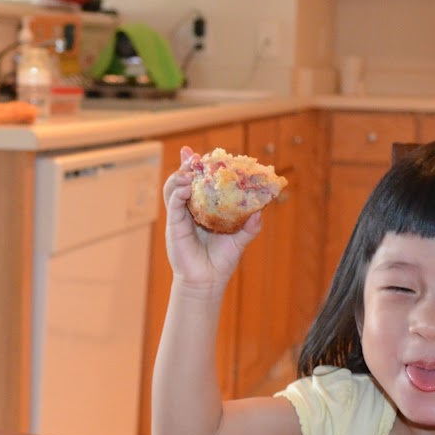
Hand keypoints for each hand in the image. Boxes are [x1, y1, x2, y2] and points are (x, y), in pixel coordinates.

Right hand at [163, 146, 262, 291]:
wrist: (207, 281)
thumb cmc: (221, 261)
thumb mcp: (239, 240)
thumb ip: (250, 226)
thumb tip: (261, 212)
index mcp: (204, 209)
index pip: (198, 183)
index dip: (197, 168)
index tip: (200, 154)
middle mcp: (190, 210)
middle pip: (183, 181)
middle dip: (186, 165)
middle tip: (192, 155)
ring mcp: (180, 217)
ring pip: (173, 189)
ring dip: (180, 176)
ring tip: (190, 171)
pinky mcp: (174, 226)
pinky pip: (173, 204)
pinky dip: (178, 193)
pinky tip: (187, 187)